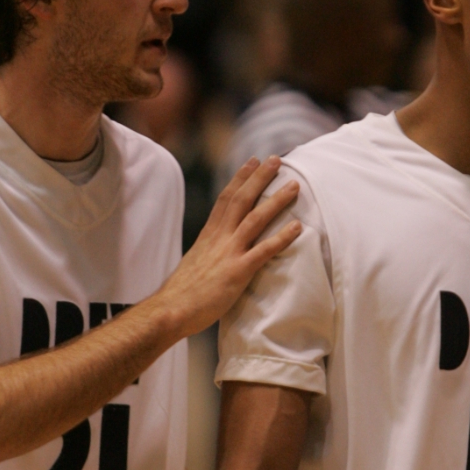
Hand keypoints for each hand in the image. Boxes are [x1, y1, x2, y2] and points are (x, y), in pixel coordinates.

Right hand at [156, 158, 299, 336]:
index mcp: (208, 235)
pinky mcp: (237, 272)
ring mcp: (228, 253)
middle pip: (241, 200)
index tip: (252, 162)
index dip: (240, 178)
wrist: (170, 309)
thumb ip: (209, 252)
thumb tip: (216, 250)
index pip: (225, 199)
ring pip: (256, 219)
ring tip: (294, 185)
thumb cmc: (182, 293)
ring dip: (276, 200)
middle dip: (260, 178)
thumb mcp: (195, 262)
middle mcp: (219, 238)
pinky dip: (282, 237)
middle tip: (276, 159)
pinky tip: (298, 227)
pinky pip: (264, 250)